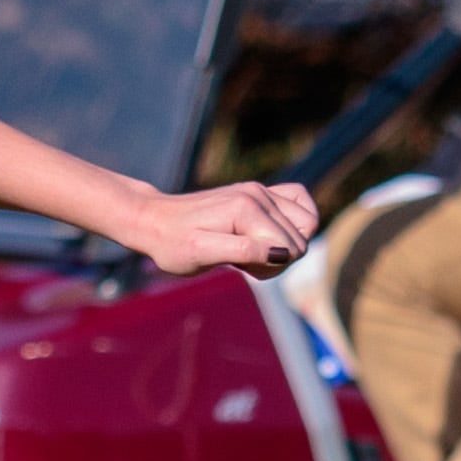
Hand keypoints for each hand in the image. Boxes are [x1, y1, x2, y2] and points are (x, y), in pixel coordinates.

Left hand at [127, 180, 319, 277]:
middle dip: (278, 259)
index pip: (290, 248)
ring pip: (305, 223)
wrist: (154, 221)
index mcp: (246, 209)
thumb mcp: (201, 255)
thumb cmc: (173, 244)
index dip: (270, 269)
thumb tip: (282, 253)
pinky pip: (300, 202)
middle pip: (300, 239)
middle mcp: (258, 194)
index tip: (240, 269)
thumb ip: (243, 252)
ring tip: (252, 249)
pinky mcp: (260, 191)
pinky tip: (267, 236)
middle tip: (241, 261)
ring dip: (284, 244)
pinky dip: (292, 225)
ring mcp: (260, 190)